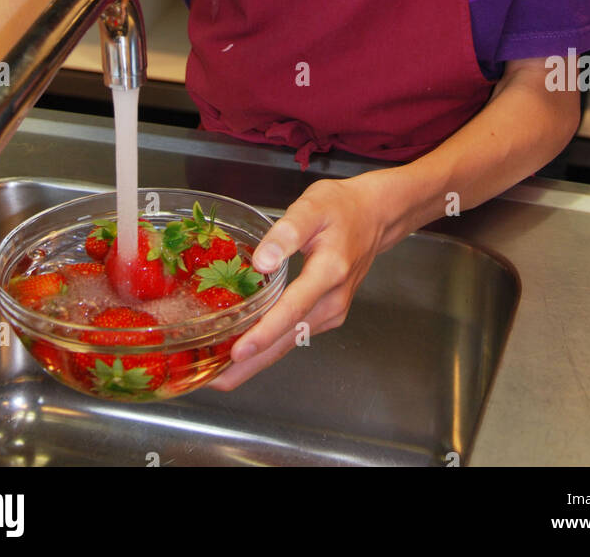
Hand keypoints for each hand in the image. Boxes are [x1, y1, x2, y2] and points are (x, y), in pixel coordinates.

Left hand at [206, 171, 390, 390]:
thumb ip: (286, 233)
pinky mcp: (327, 314)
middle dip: (252, 364)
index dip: (264, 333)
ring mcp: (332, 311)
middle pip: (288, 338)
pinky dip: (270, 347)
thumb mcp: (312, 207)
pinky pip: (296, 334)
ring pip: (291, 342)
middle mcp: (333, 299)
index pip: (292, 309)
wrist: (373, 215)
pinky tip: (247, 354)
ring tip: (221, 375)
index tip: (238, 352)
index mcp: (329, 271)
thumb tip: (262, 262)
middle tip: (216, 382)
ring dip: (258, 360)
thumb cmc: (341, 207)